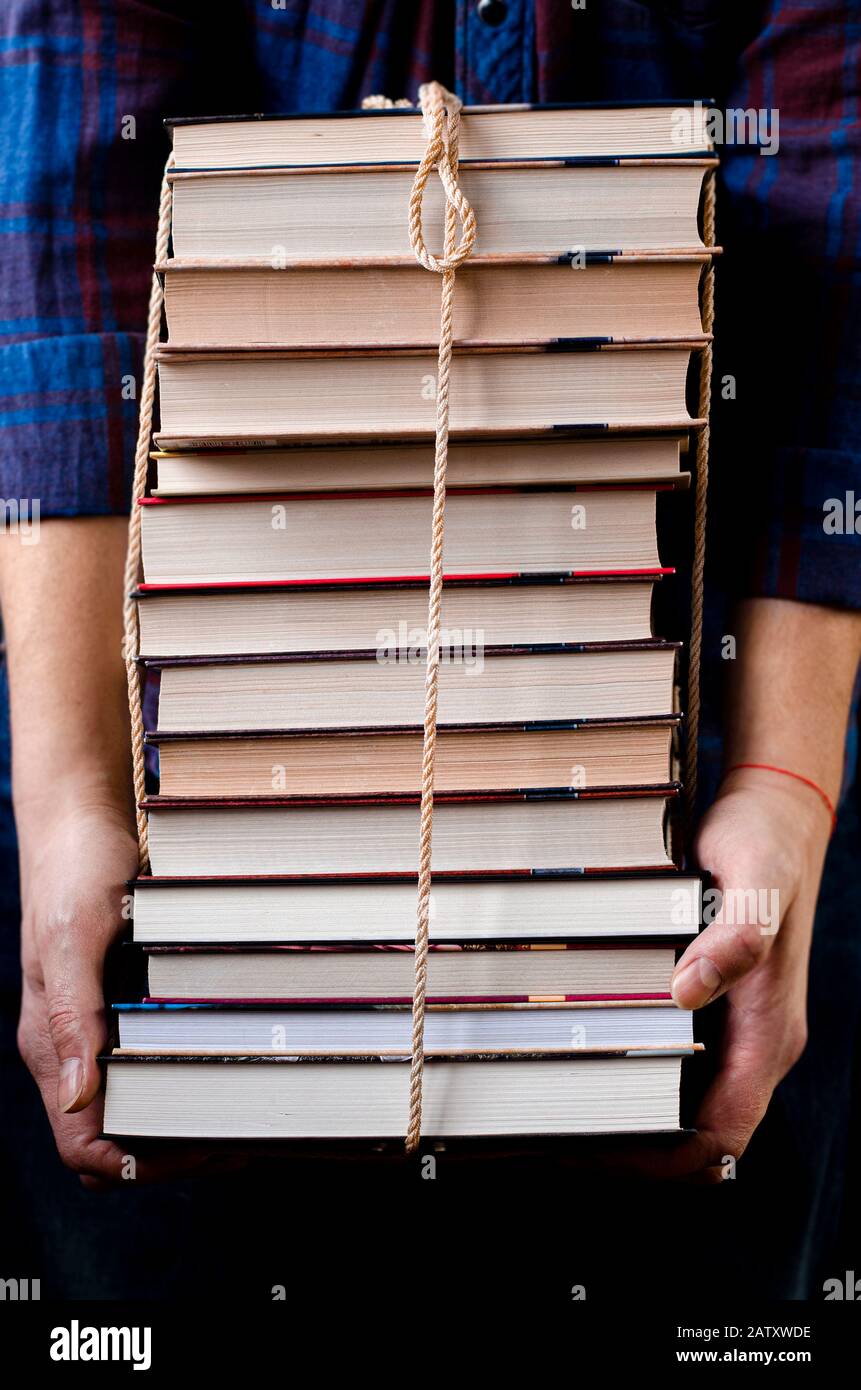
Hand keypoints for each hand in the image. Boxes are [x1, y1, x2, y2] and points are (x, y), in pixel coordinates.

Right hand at [16, 792, 243, 1186]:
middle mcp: (71, 1044)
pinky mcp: (122, 998)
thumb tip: (77, 1099)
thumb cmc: (72, 871)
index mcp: (50, 1043)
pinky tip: (231, 1057)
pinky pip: (150, 1056)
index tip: (203, 1147)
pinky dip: (189, 1070)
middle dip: (175, 1149)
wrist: (80, 818)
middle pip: (115, 1134)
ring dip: (187, 1113)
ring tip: (248, 1104)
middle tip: (242, 1133)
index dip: (139, 1165)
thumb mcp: (74, 940)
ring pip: (137, 1100)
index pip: (83, 1144)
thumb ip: (74, 1018)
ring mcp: (97, 1023)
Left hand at [570, 767, 831, 1181]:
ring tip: (559, 1092)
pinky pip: (675, 1057)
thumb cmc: (767, 845)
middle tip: (558, 1123)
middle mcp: (755, 1038)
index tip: (597, 1146)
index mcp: (770, 1030)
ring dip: (630, 1106)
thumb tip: (688, 992)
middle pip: (698, 1129)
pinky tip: (585, 1046)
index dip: (665, 1159)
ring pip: (685, 1098)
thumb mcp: (755, 880)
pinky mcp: (712, 1000)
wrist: (777, 810)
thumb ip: (734, 938)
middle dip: (634, 1141)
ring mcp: (735, 1023)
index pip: (724, 1134)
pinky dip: (634, 1066)